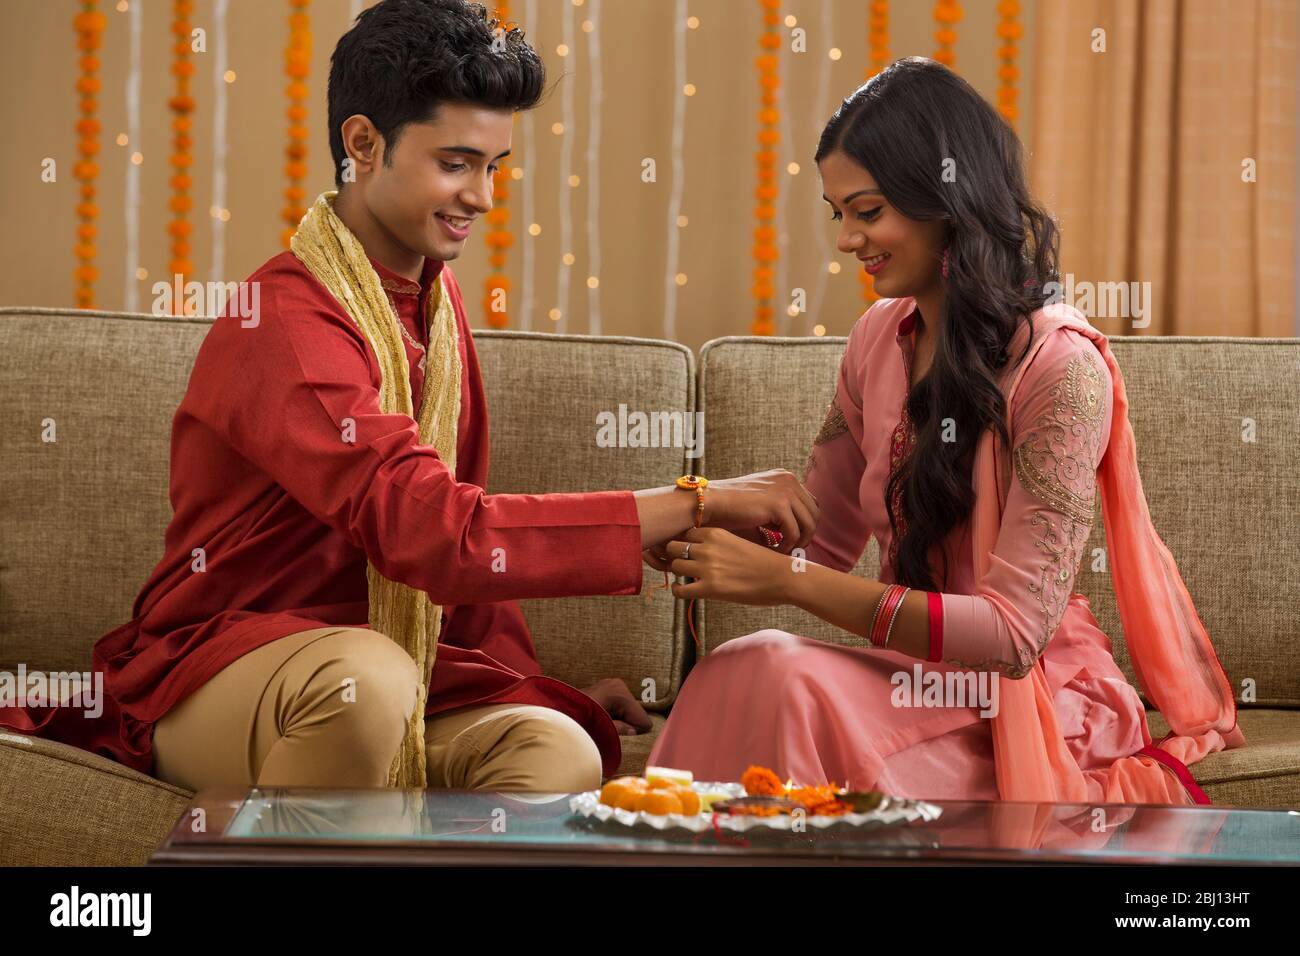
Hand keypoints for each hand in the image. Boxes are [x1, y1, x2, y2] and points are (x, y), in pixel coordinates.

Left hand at [580, 677, 652, 735]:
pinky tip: (603, 715)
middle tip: (608, 727)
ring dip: (621, 719)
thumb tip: (635, 731)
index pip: (643, 719)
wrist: (558, 711)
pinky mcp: (608, 687)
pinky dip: (616, 713)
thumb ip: (621, 730)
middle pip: (637, 713)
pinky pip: (622, 705)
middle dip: (627, 723)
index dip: (634, 731)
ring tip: (603, 721)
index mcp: (619, 694)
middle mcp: (619, 685)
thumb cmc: (577, 720)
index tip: (619, 733)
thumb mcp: (601, 729)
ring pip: (630, 710)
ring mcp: (613, 684)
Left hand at [665, 526, 801, 606]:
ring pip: (675, 566)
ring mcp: (708, 568)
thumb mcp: (739, 541)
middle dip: (675, 555)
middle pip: (674, 547)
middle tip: (682, 564)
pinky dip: (678, 591)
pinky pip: (680, 589)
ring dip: (678, 573)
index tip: (687, 550)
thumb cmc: (765, 561)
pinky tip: (683, 591)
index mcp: (716, 533)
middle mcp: (708, 548)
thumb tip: (705, 548)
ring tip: (686, 578)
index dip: (683, 542)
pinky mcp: (710, 588)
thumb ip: (720, 543)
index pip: (685, 533)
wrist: (783, 577)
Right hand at [700, 469, 819, 554]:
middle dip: (805, 535)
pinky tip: (773, 550)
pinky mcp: (779, 504)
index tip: (792, 540)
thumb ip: (781, 517)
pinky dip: (786, 546)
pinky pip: (794, 533)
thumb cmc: (729, 510)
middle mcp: (789, 480)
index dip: (804, 524)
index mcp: (785, 478)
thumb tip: (798, 538)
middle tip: (790, 549)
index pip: (810, 504)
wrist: (708, 504)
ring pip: (809, 525)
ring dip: (797, 542)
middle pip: (814, 514)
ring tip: (781, 551)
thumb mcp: (761, 507)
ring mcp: (785, 490)